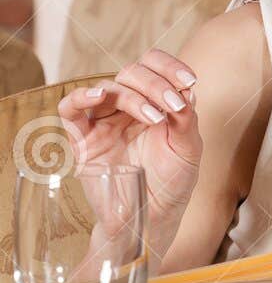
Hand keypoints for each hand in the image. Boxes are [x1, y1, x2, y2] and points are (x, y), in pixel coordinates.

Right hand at [56, 48, 202, 266]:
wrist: (151, 216)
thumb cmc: (171, 181)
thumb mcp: (188, 149)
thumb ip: (186, 119)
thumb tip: (187, 89)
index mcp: (154, 103)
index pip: (154, 67)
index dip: (170, 67)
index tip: (190, 81)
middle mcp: (127, 108)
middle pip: (132, 73)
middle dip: (155, 84)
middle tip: (172, 105)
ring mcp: (103, 121)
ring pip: (107, 88)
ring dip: (131, 95)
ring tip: (153, 117)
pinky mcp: (82, 139)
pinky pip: (70, 109)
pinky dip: (81, 97)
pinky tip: (101, 96)